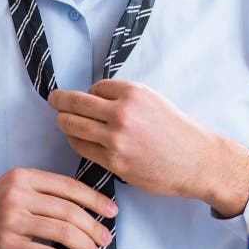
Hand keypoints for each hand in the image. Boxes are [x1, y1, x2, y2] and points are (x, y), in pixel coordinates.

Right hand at [0, 167, 116, 248]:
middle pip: (70, 211)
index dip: (95, 198)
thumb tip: (85, 202)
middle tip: (107, 234)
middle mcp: (17, 198)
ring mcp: (12, 226)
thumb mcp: (12, 186)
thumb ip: (43, 190)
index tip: (111, 208)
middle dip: (94, 225)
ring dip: (87, 244)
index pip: (68, 186)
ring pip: (64, 235)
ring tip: (96, 248)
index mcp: (21, 177)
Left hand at [48, 80, 248, 216]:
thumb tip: (93, 95)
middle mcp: (122, 113)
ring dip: (63, 122)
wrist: (195, 160)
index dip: (89, 92)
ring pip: (73, 125)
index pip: (95, 87)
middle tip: (53, 100)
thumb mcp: (152, 99)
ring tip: (61, 120)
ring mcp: (116, 139)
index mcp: (133, 93)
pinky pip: (82, 147)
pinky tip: (76, 139)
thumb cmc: (175, 129)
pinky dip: (75, 141)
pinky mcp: (114, 162)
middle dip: (60, 101)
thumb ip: (124, 96)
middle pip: (76, 103)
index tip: (88, 97)